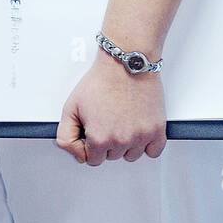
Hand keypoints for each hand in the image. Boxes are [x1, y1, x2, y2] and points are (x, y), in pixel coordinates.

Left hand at [56, 50, 166, 164]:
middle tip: (108, 118)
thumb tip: (77, 155)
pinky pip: (153, 151)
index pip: (92, 159)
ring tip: (122, 119)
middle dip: (108, 141)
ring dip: (127, 143)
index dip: (91, 143)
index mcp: (99, 138)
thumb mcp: (70, 107)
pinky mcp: (157, 130)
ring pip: (131, 155)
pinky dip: (147, 143)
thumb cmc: (101, 80)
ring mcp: (140, 137)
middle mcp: (121, 141)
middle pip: (112, 156)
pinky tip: (137, 127)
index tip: (95, 128)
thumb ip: (66, 136)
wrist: (125, 62)